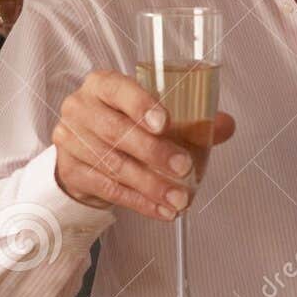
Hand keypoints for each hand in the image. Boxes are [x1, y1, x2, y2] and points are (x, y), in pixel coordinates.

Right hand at [52, 69, 235, 219]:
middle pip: (115, 131)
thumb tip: (225, 125)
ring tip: (179, 198)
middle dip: (154, 152)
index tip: (165, 124)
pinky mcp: (71, 171)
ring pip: (114, 165)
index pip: (117, 89)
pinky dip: (139, 202)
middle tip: (184, 167)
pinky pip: (108, 189)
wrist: (85, 153)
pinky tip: (162, 210)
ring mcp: (71, 140)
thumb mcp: (153, 116)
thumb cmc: (124, 126)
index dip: (141, 105)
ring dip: (151, 185)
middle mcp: (81, 108)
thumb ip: (191, 119)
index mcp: (102, 85)